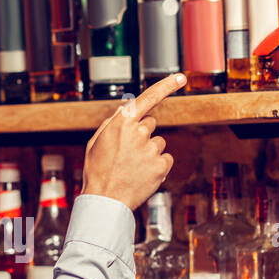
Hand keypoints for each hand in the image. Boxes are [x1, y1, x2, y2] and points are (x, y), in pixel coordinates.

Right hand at [81, 73, 184, 210]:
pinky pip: (165, 159)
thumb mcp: (96, 142)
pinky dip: (157, 166)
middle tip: (127, 153)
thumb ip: (113, 122)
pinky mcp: (161, 165)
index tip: (181, 78)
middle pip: (150, 124)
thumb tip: (127, 108)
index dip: (166, 86)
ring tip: (132, 167)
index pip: (148, 98)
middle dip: (142, 135)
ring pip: (158, 143)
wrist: (105, 200)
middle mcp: (139, 132)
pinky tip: (143, 175)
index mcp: (122, 123)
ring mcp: (151, 149)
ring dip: (149, 152)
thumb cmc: (98, 170)